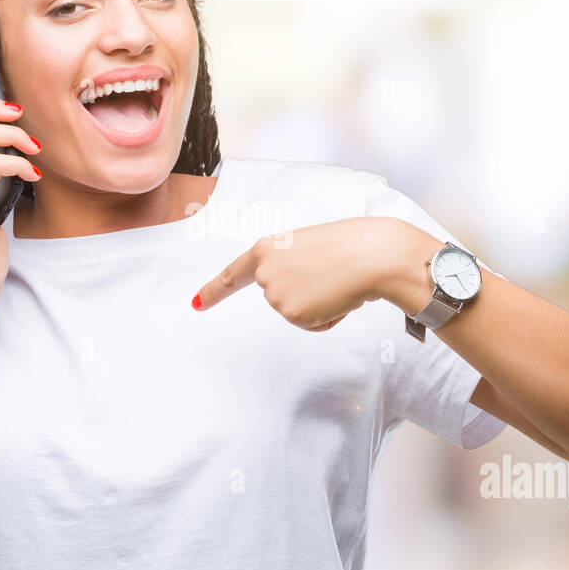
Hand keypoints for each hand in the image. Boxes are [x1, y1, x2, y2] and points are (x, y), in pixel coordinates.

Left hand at [191, 217, 416, 331]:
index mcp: (266, 249)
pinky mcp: (292, 314)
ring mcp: (275, 295)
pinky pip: (313, 324)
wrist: (373, 255)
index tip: (196, 303)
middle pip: (280, 297)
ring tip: (336, 282)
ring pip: (298, 312)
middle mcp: (264, 273)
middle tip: (329, 272)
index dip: (214, 290)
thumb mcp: (309, 247)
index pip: (234, 274)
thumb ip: (291, 266)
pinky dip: (329, 316)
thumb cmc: (350, 244)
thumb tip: (300, 293)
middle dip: (306, 292)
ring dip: (320, 303)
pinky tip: (339, 296)